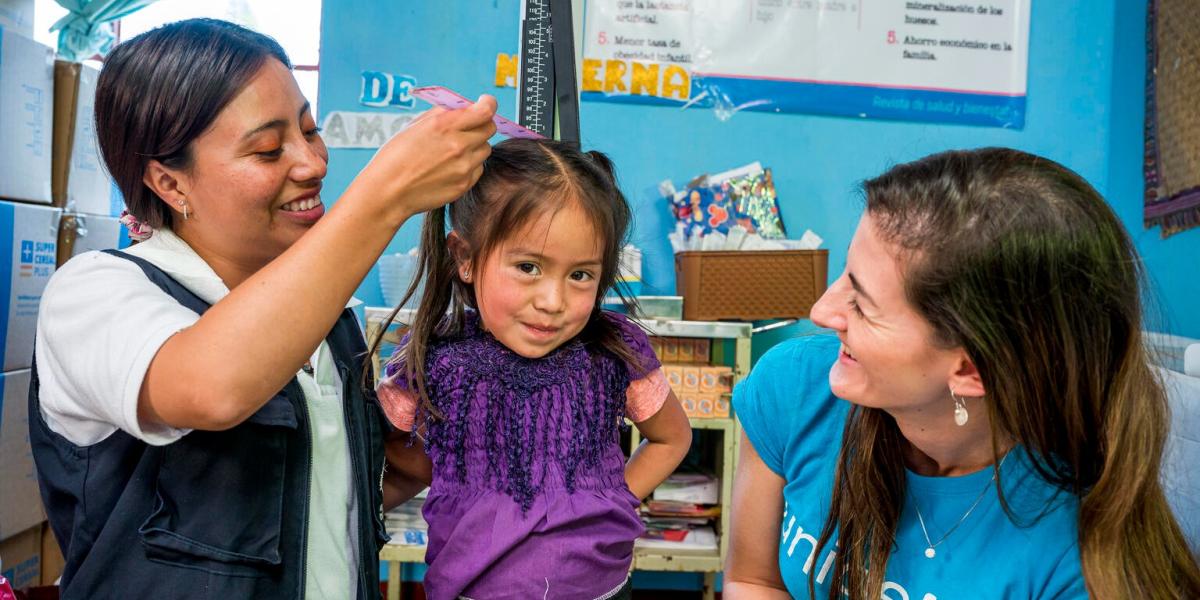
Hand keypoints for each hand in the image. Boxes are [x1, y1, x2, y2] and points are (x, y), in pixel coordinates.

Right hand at [354, 95, 497, 222]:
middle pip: (490, 128)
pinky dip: (469, 166)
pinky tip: (449, 168)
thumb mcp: (415, 126)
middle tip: (469, 128)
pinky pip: (478, 169)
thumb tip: (462, 108)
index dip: (488, 104)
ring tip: (452, 152)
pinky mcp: (464, 184)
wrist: (387, 192)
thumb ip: (442, 114)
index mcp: (444, 125)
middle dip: (482, 124)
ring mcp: (463, 166)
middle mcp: (458, 145)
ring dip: (475, 147)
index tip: (485, 104)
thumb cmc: (395, 157)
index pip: (485, 110)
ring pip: (485, 149)